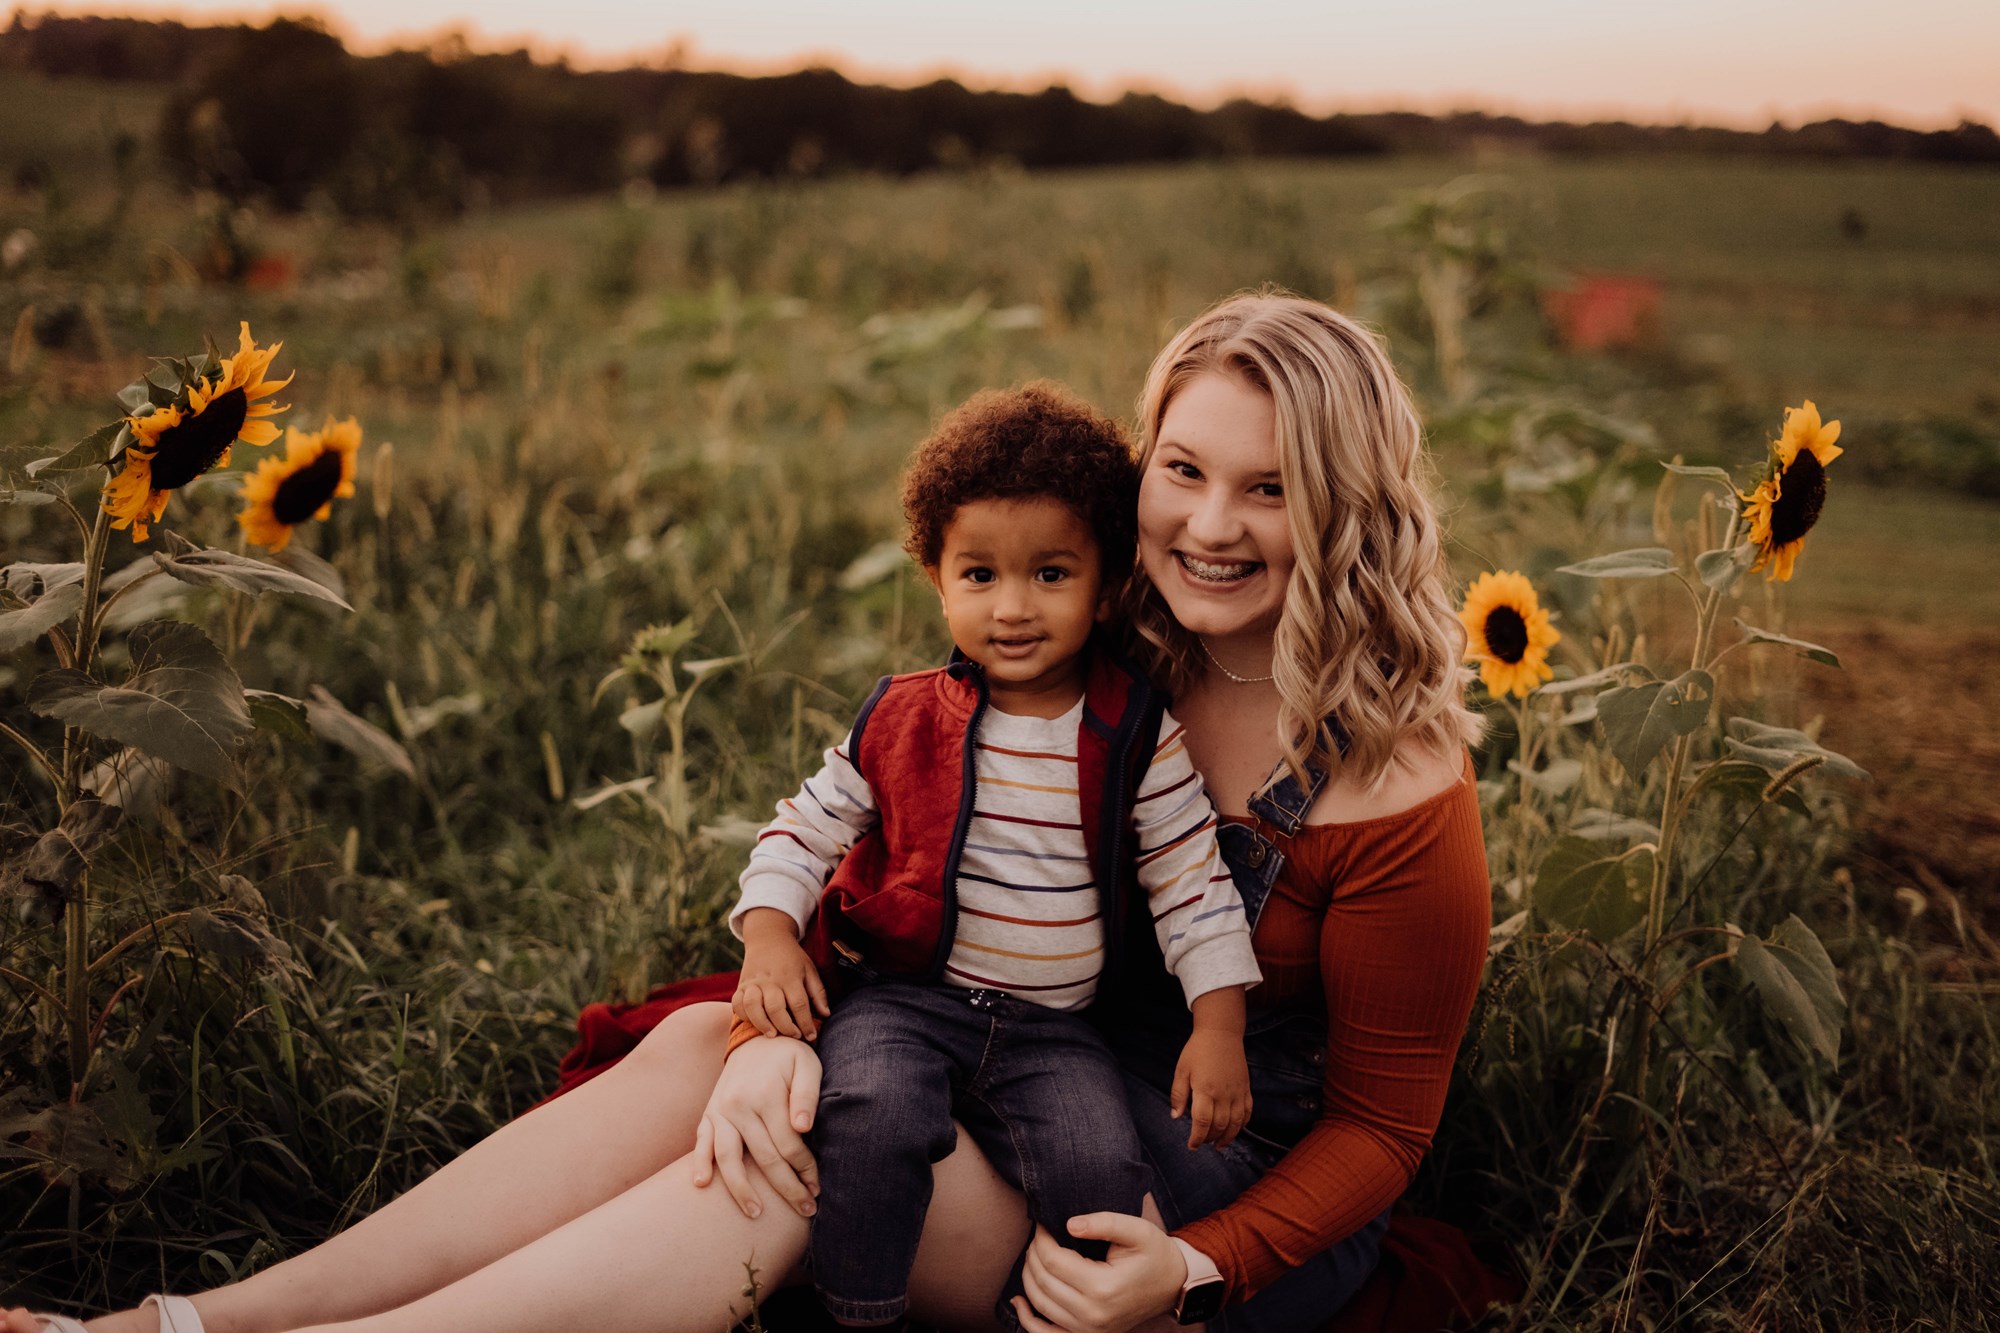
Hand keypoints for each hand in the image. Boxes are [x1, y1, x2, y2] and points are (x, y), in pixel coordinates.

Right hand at [690, 1033, 821, 1219]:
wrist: (756, 1037)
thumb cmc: (789, 1055)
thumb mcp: (808, 1065)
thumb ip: (807, 1095)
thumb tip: (803, 1128)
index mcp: (767, 1095)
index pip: (790, 1145)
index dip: (806, 1170)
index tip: (817, 1187)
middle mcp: (740, 1105)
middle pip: (764, 1158)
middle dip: (786, 1188)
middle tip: (805, 1210)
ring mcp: (720, 1110)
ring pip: (729, 1158)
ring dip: (741, 1189)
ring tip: (755, 1214)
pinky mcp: (709, 1114)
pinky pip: (701, 1142)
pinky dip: (699, 1163)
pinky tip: (701, 1185)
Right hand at [733, 908, 831, 1040]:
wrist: (768, 938)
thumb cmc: (792, 958)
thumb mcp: (810, 970)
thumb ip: (818, 992)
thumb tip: (826, 1014)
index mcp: (790, 976)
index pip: (799, 1004)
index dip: (806, 1023)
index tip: (812, 1036)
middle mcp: (770, 980)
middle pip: (776, 1008)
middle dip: (786, 1027)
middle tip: (794, 1037)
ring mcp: (753, 982)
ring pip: (752, 1006)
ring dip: (762, 1023)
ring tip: (773, 1034)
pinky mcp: (740, 985)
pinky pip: (737, 1004)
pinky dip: (744, 1016)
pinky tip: (755, 1023)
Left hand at [1011, 1210, 1186, 1332]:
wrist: (1173, 1286)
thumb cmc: (1155, 1255)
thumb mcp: (1136, 1230)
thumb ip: (1104, 1222)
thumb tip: (1069, 1223)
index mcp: (1103, 1288)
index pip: (1053, 1261)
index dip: (1042, 1238)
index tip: (1042, 1223)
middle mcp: (1092, 1315)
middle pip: (1042, 1281)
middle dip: (1033, 1253)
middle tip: (1038, 1235)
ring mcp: (1088, 1331)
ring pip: (1040, 1303)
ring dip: (1028, 1276)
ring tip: (1034, 1253)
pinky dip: (1028, 1319)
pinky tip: (1019, 1300)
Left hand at [1171, 1028, 1251, 1149]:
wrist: (1221, 1033)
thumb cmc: (1197, 1051)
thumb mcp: (1181, 1070)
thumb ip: (1178, 1095)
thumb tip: (1175, 1117)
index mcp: (1205, 1090)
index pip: (1202, 1122)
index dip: (1197, 1138)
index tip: (1191, 1145)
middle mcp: (1224, 1094)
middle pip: (1219, 1126)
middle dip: (1209, 1139)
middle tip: (1202, 1143)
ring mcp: (1237, 1092)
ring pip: (1235, 1123)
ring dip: (1227, 1137)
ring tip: (1218, 1144)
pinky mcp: (1246, 1089)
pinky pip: (1247, 1112)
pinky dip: (1242, 1125)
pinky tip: (1234, 1130)